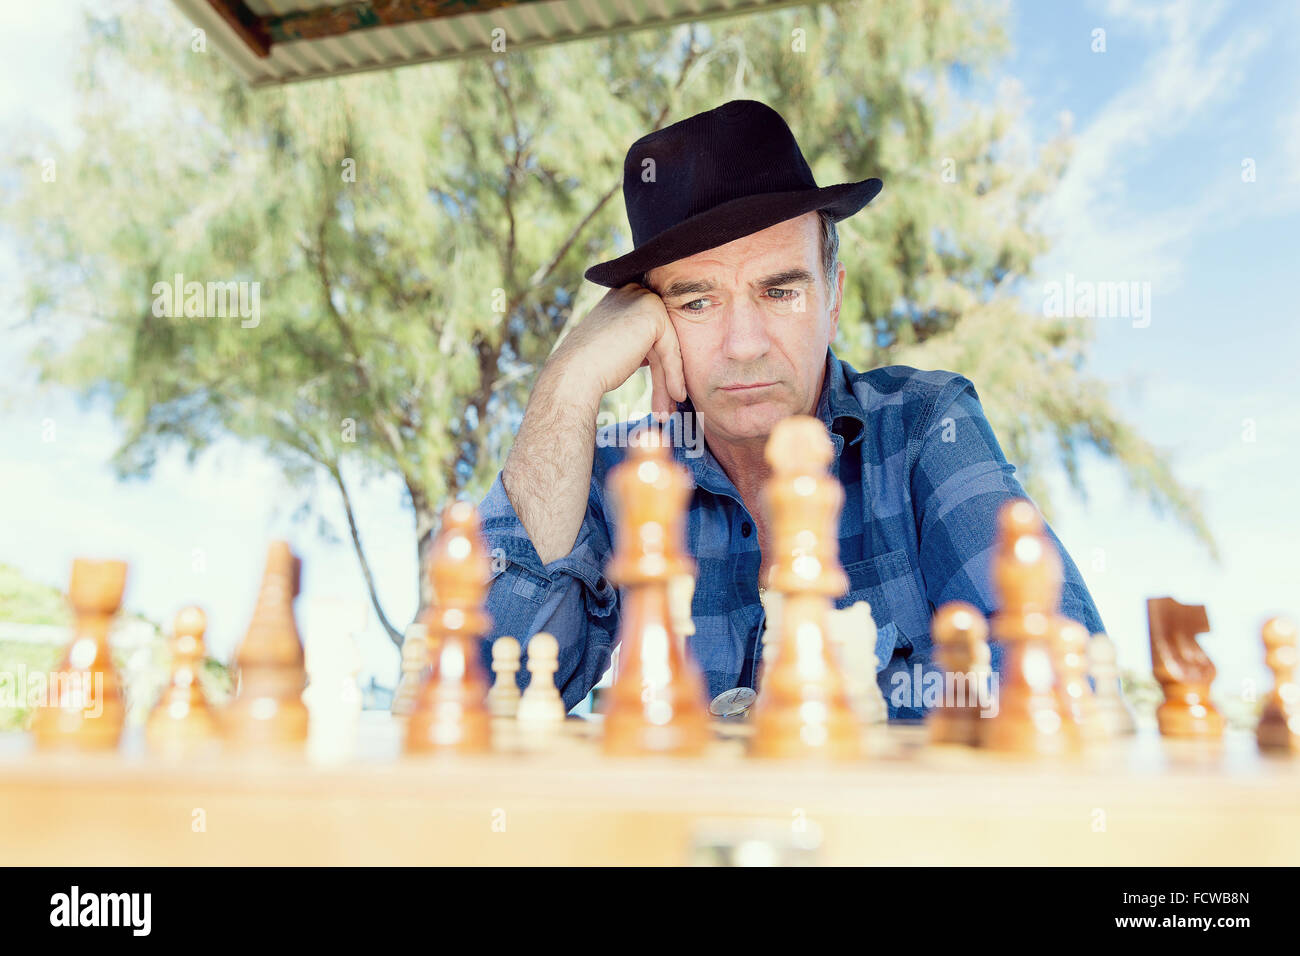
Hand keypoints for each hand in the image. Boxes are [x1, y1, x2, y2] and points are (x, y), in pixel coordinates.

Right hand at [546, 283, 686, 420]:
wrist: (574, 375)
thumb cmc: (589, 369)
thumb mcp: (617, 348)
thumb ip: (638, 344)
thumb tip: (658, 357)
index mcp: (622, 296)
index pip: (651, 331)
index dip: (659, 364)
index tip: (665, 391)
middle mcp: (632, 292)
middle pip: (660, 339)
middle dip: (665, 375)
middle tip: (669, 402)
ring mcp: (643, 299)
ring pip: (667, 346)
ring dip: (669, 380)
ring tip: (668, 409)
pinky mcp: (653, 314)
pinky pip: (671, 349)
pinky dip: (674, 374)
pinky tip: (676, 395)